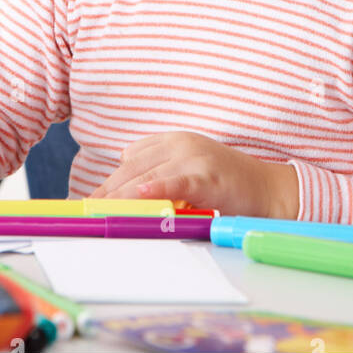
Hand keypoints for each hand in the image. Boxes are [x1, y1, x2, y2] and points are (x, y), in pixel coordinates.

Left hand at [89, 131, 298, 217]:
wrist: (266, 188)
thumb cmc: (226, 182)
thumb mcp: (188, 168)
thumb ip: (160, 169)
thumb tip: (126, 184)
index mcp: (173, 140)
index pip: (130, 160)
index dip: (107, 181)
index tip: (87, 201)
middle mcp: (180, 144)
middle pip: (133, 168)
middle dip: (107, 192)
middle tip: (86, 212)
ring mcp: (194, 158)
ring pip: (147, 176)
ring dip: (120, 195)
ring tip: (99, 209)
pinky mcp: (207, 176)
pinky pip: (177, 182)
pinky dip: (158, 187)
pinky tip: (140, 193)